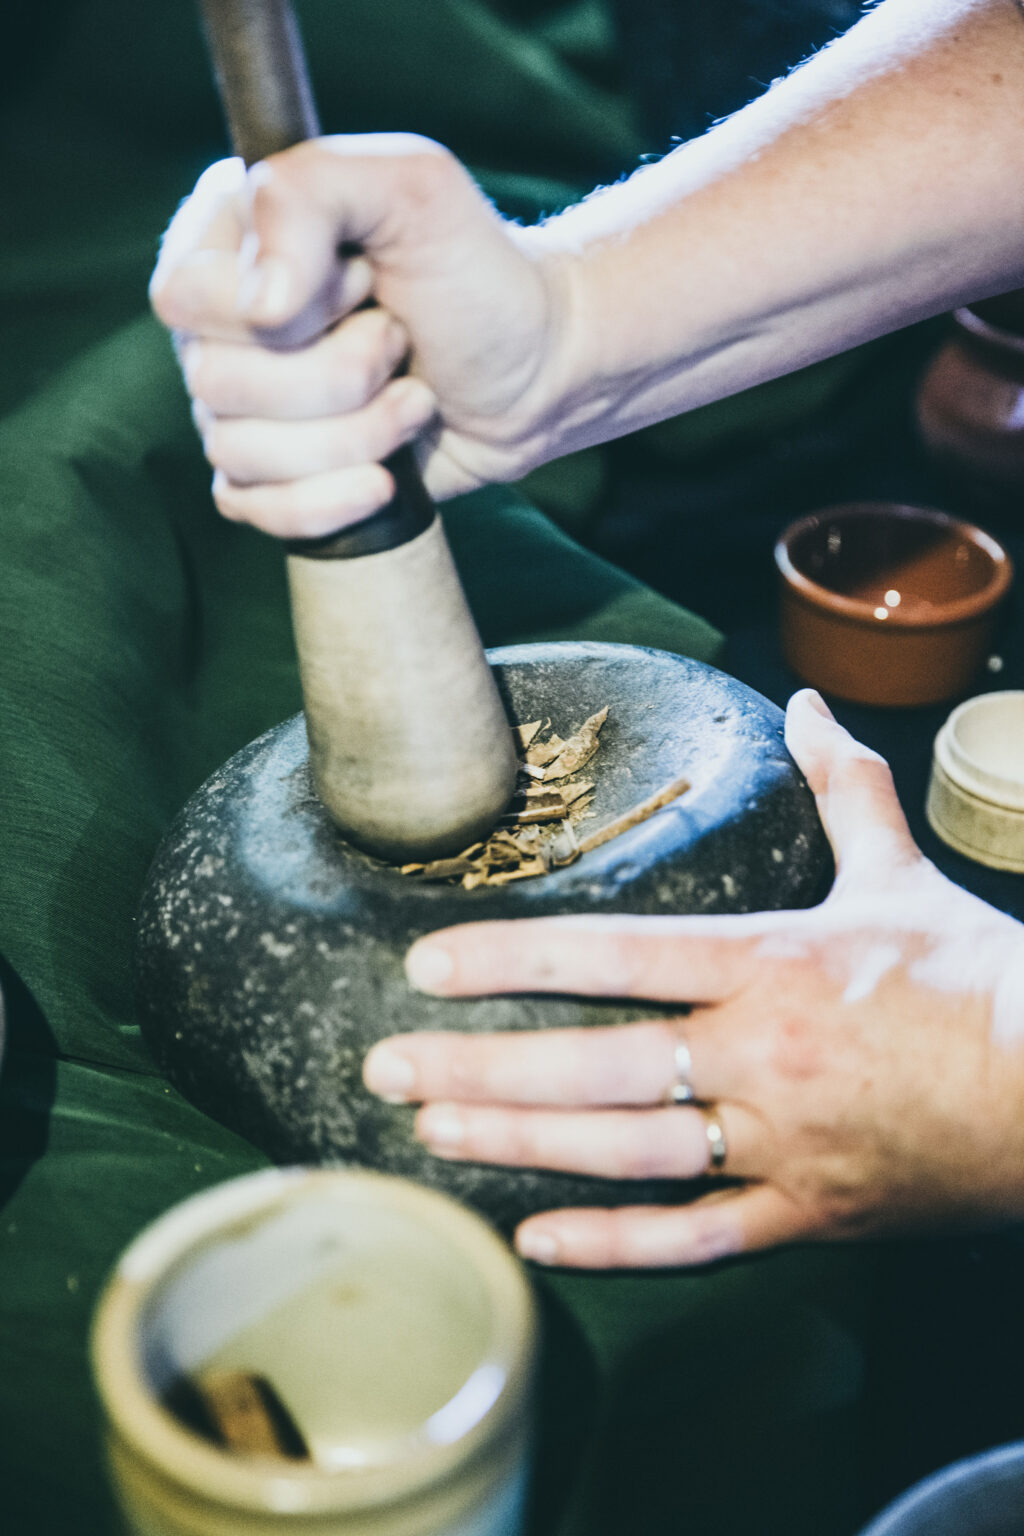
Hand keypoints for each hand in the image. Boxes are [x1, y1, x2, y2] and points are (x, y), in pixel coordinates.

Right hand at [148, 137, 567, 537]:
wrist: (538, 373)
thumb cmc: (477, 274)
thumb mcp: (411, 188)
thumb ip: (309, 195)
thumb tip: (261, 308)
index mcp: (230, 237)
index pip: (186, 296)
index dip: (285, 310)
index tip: (363, 285)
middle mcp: (222, 323)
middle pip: (215, 383)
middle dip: (337, 377)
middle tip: (399, 344)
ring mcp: (241, 406)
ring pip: (239, 452)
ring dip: (353, 437)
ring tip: (411, 401)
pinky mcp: (272, 475)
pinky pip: (252, 510)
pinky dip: (329, 502)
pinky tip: (385, 479)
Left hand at [363, 690, 1023, 1268]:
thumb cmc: (978, 977)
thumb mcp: (902, 871)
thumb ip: (845, 788)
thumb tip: (811, 706)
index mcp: (774, 963)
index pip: (615, 955)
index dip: (511, 958)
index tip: (426, 966)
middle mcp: (760, 1056)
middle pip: (594, 1065)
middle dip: (479, 1067)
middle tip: (385, 1065)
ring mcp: (779, 1146)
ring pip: (624, 1153)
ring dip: (519, 1144)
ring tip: (429, 1133)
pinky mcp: (806, 1214)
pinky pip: (694, 1240)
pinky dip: (614, 1245)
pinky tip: (533, 1234)